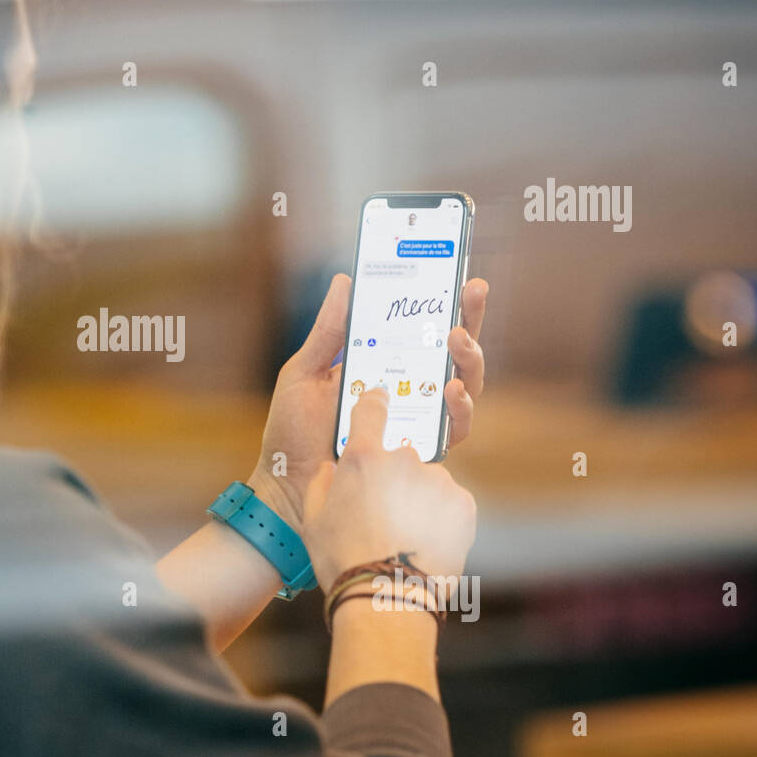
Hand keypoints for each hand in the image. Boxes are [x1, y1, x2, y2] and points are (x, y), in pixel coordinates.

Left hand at [249, 274, 488, 533]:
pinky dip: (460, 409)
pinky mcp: (422, 451)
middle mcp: (407, 391)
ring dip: (469, 359)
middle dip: (469, 318)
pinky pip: (455, 429)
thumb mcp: (304, 371)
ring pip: (464, 385)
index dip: (445, 301)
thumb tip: (346, 280)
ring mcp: (418, 421)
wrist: (286, 484)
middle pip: (452, 352)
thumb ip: (329, 330)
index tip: (459, 272)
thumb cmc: (293, 431)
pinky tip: (452, 390)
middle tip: (470, 292)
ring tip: (457, 338)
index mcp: (382, 365)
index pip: (421, 329)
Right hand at [301, 387, 476, 588]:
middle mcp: (403, 459)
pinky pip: (449, 502)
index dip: (374, 402)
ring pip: (426, 480)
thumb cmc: (343, 560)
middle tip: (382, 514)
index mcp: (363, 457)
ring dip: (418, 498)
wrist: (388, 599)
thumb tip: (332, 469)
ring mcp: (437, 480)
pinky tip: (424, 543)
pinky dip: (440, 517)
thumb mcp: (314, 521)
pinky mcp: (462, 503)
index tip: (379, 401)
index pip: (371, 407)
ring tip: (404, 536)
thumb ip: (321, 484)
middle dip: (393, 477)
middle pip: (400, 455)